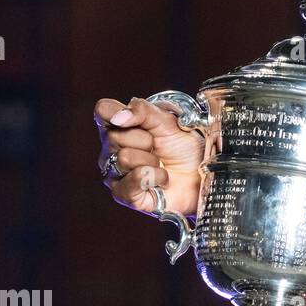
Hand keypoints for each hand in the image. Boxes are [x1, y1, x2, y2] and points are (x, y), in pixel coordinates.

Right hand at [93, 96, 203, 217]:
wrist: (202, 175)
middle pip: (114, 136)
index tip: (136, 118)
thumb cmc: (185, 149)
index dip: (116, 111)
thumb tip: (119, 117)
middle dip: (146, 140)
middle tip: (158, 147)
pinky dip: (155, 177)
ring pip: (123, 158)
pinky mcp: (125, 195)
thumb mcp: (169, 122)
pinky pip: (133, 180)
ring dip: (152, 160)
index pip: (103, 110)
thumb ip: (143, 111)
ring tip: (161, 164)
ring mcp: (115, 173)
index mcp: (120, 127)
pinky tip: (162, 179)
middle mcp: (111, 150)